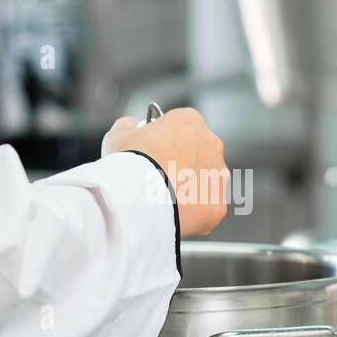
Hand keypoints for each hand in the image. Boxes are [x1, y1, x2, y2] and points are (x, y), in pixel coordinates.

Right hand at [102, 108, 228, 236]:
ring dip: (190, 189)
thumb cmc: (129, 162)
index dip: (165, 141)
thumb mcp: (118, 134)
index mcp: (190, 122)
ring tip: (164, 199)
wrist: (137, 196)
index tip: (153, 153)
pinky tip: (173, 214)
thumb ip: (127, 126)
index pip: (182, 127)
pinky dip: (192, 213)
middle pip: (198, 154)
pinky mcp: (217, 205)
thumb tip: (129, 125)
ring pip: (206, 182)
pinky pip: (206, 208)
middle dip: (182, 165)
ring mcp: (218, 176)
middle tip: (159, 178)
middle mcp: (212, 144)